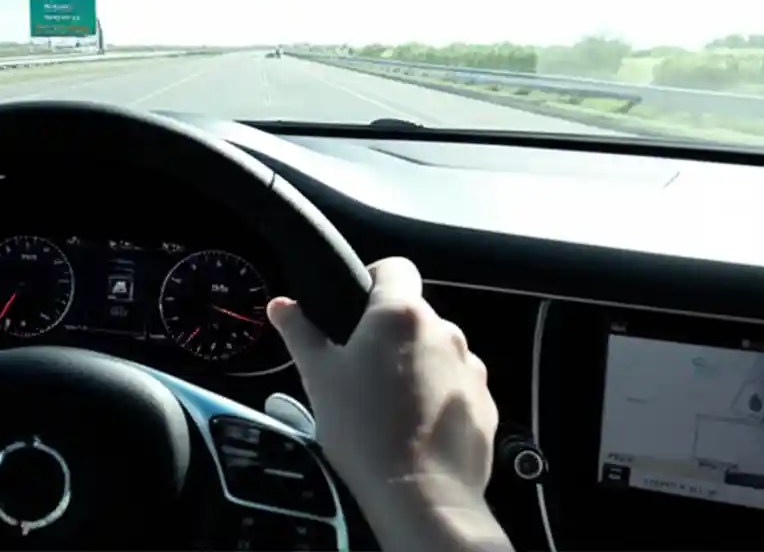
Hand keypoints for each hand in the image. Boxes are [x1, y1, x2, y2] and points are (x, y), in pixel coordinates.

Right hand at [267, 257, 497, 505]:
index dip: (372, 280)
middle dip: (388, 335)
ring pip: (434, 351)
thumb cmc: (365, 432)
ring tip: (386, 404)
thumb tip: (281, 306)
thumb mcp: (318, 377)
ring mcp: (469, 367)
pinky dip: (435, 396)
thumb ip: (300, 332)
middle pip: (412, 315)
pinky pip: (454, 385)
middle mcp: (443, 331)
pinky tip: (412, 426)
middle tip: (359, 370)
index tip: (354, 310)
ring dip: (414, 366)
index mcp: (400, 314)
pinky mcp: (483, 402)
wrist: (421, 495)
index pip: (394, 267)